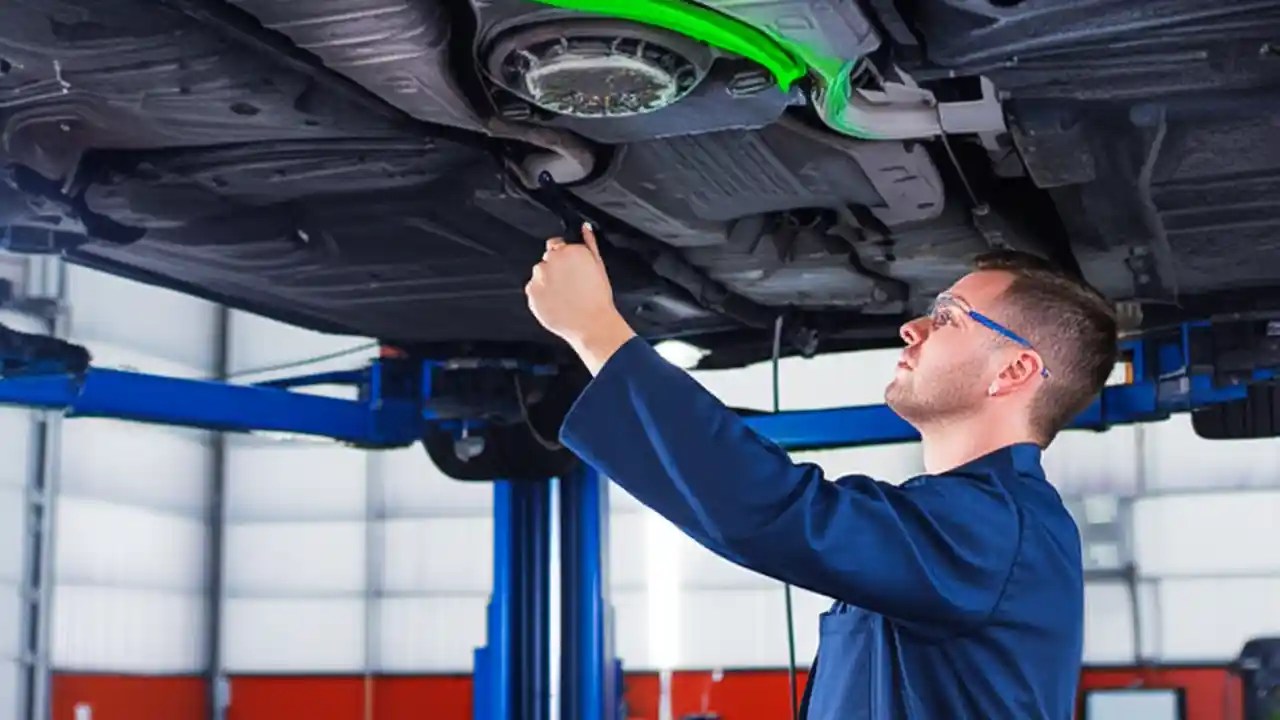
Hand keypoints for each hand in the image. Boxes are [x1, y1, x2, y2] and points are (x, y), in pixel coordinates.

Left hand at [526, 223, 635, 373]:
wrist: (592, 325)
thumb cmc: (598, 298)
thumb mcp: (599, 266)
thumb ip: (589, 243)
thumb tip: (585, 227)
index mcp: (568, 250)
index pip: (556, 245)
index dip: (564, 258)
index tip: (571, 270)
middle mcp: (551, 261)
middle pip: (546, 259)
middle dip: (555, 269)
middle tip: (569, 285)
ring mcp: (539, 278)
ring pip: (538, 275)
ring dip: (546, 282)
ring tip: (564, 296)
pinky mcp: (531, 294)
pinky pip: (532, 291)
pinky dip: (541, 296)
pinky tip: (556, 303)